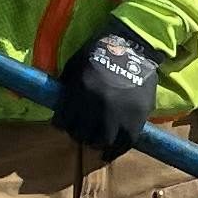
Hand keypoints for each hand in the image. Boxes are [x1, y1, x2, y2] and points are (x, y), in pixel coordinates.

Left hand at [54, 24, 164, 157]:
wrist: (135, 45)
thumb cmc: (101, 51)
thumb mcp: (76, 64)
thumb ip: (68, 86)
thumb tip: (60, 105)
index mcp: (79, 92)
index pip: (62, 122)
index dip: (62, 124)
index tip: (65, 123)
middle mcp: (96, 107)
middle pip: (80, 135)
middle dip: (78, 133)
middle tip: (82, 130)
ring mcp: (118, 114)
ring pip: (102, 142)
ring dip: (96, 142)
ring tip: (97, 138)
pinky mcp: (137, 119)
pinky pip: (124, 143)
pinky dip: (115, 151)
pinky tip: (109, 152)